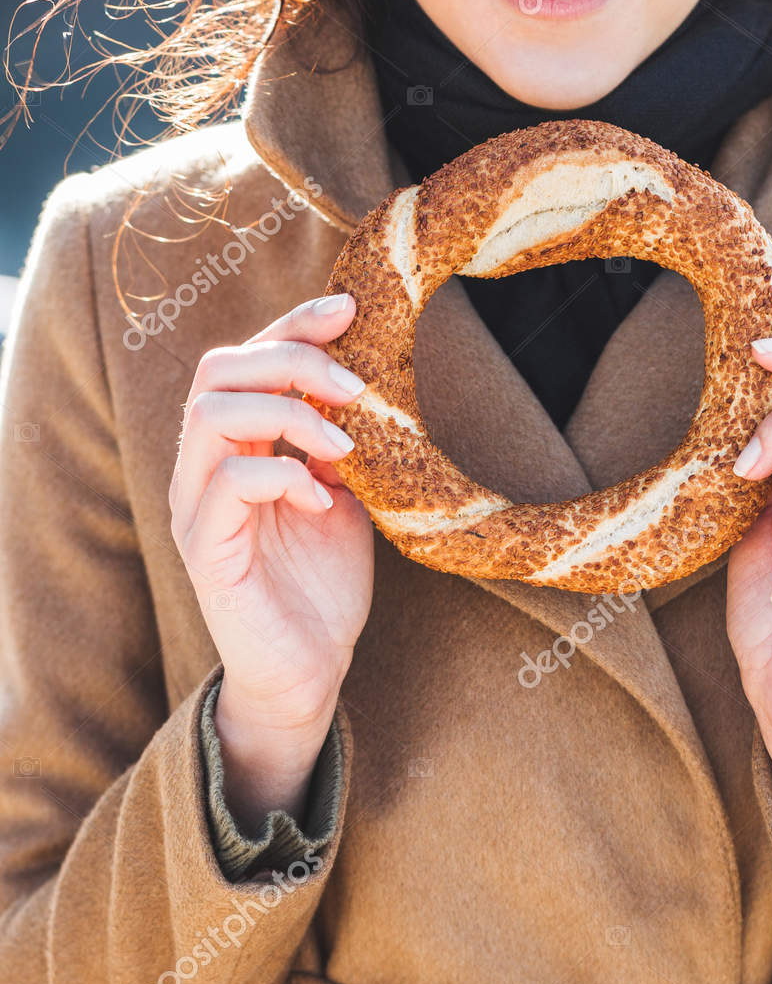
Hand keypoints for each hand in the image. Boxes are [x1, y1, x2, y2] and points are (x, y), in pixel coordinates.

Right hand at [170, 293, 372, 829]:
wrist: (310, 673)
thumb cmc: (322, 589)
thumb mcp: (344, 500)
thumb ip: (341, 446)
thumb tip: (364, 387)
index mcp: (233, 449)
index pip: (244, 361)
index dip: (292, 325)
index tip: (350, 310)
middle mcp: (202, 470)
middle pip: (219, 370)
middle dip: (292, 359)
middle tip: (357, 385)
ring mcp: (196, 509)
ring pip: (211, 415)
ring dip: (287, 413)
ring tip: (344, 444)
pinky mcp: (205, 551)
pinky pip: (226, 483)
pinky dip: (279, 474)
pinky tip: (320, 496)